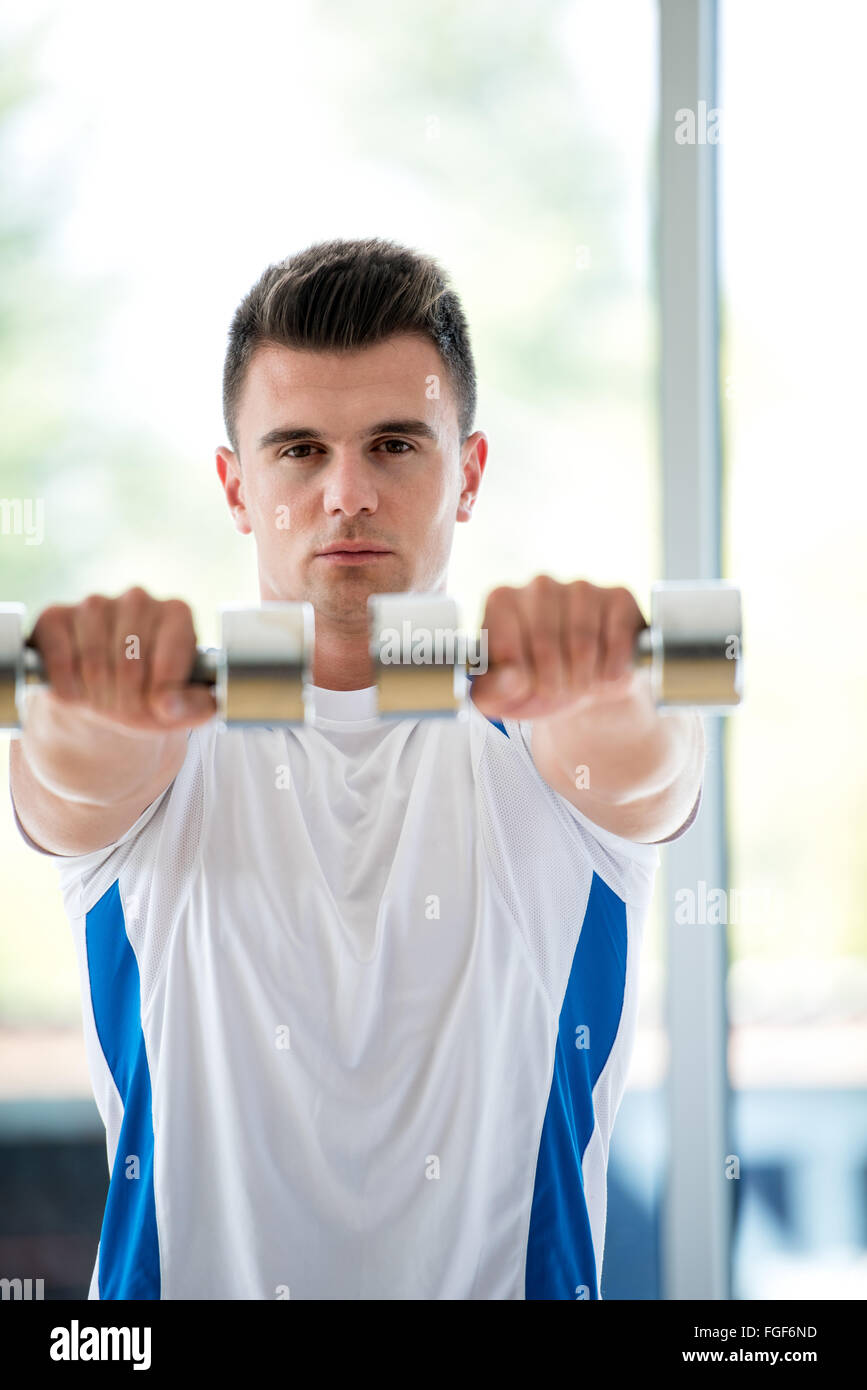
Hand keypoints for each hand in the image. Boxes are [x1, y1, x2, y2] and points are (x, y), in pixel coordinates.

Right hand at [27, 587, 216, 733]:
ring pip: (94, 661)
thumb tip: (170, 704)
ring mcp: (94, 603)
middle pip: (130, 663)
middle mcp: (137, 599)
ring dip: (97, 696)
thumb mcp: (182, 708)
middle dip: (128, 701)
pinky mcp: (55, 617)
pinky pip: (59, 659)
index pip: (170, 661)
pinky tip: (76, 693)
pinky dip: (66, 687)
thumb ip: (193, 707)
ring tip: (104, 703)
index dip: (161, 696)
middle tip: (127, 712)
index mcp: (176, 613)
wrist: (105, 696)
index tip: (158, 709)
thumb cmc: (150, 696)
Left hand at [469, 576, 646, 722]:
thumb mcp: (501, 697)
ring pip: (583, 644)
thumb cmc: (534, 684)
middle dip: (555, 684)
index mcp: (502, 601)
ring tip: (581, 685)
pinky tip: (606, 675)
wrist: (582, 685)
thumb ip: (491, 691)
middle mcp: (539, 585)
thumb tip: (510, 678)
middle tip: (559, 693)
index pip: (509, 650)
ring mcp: (580, 587)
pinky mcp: (618, 597)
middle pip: (546, 647)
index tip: (530, 691)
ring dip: (585, 680)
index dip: (523, 683)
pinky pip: (617, 640)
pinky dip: (614, 670)